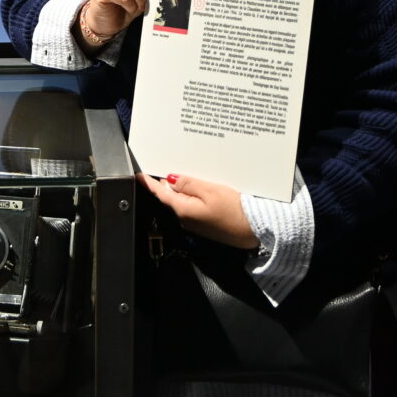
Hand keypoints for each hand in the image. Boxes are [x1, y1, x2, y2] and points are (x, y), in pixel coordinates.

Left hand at [140, 172, 256, 248]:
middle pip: (171, 198)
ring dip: (183, 189)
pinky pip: (193, 207)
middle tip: (167, 166)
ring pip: (183, 202)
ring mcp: (196, 224)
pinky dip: (193, 196)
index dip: (149, 183)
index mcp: (183, 210)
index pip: (161, 194)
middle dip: (168, 183)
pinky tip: (202, 188)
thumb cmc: (236, 211)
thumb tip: (170, 180)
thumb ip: (188, 184)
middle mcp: (186, 219)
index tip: (141, 175)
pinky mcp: (206, 225)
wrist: (255, 230)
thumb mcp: (211, 191)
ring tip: (187, 173)